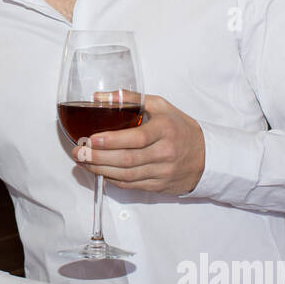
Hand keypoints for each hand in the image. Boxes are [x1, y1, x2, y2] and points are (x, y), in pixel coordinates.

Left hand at [73, 94, 205, 195]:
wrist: (205, 156)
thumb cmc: (178, 127)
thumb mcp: (160, 106)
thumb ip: (130, 99)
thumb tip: (99, 97)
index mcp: (165, 130)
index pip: (137, 138)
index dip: (112, 140)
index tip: (91, 139)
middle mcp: (165, 153)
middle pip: (127, 160)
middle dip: (98, 158)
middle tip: (78, 153)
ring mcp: (162, 172)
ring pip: (127, 176)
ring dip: (101, 170)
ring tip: (82, 162)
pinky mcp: (159, 186)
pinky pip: (131, 185)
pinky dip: (112, 180)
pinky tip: (99, 172)